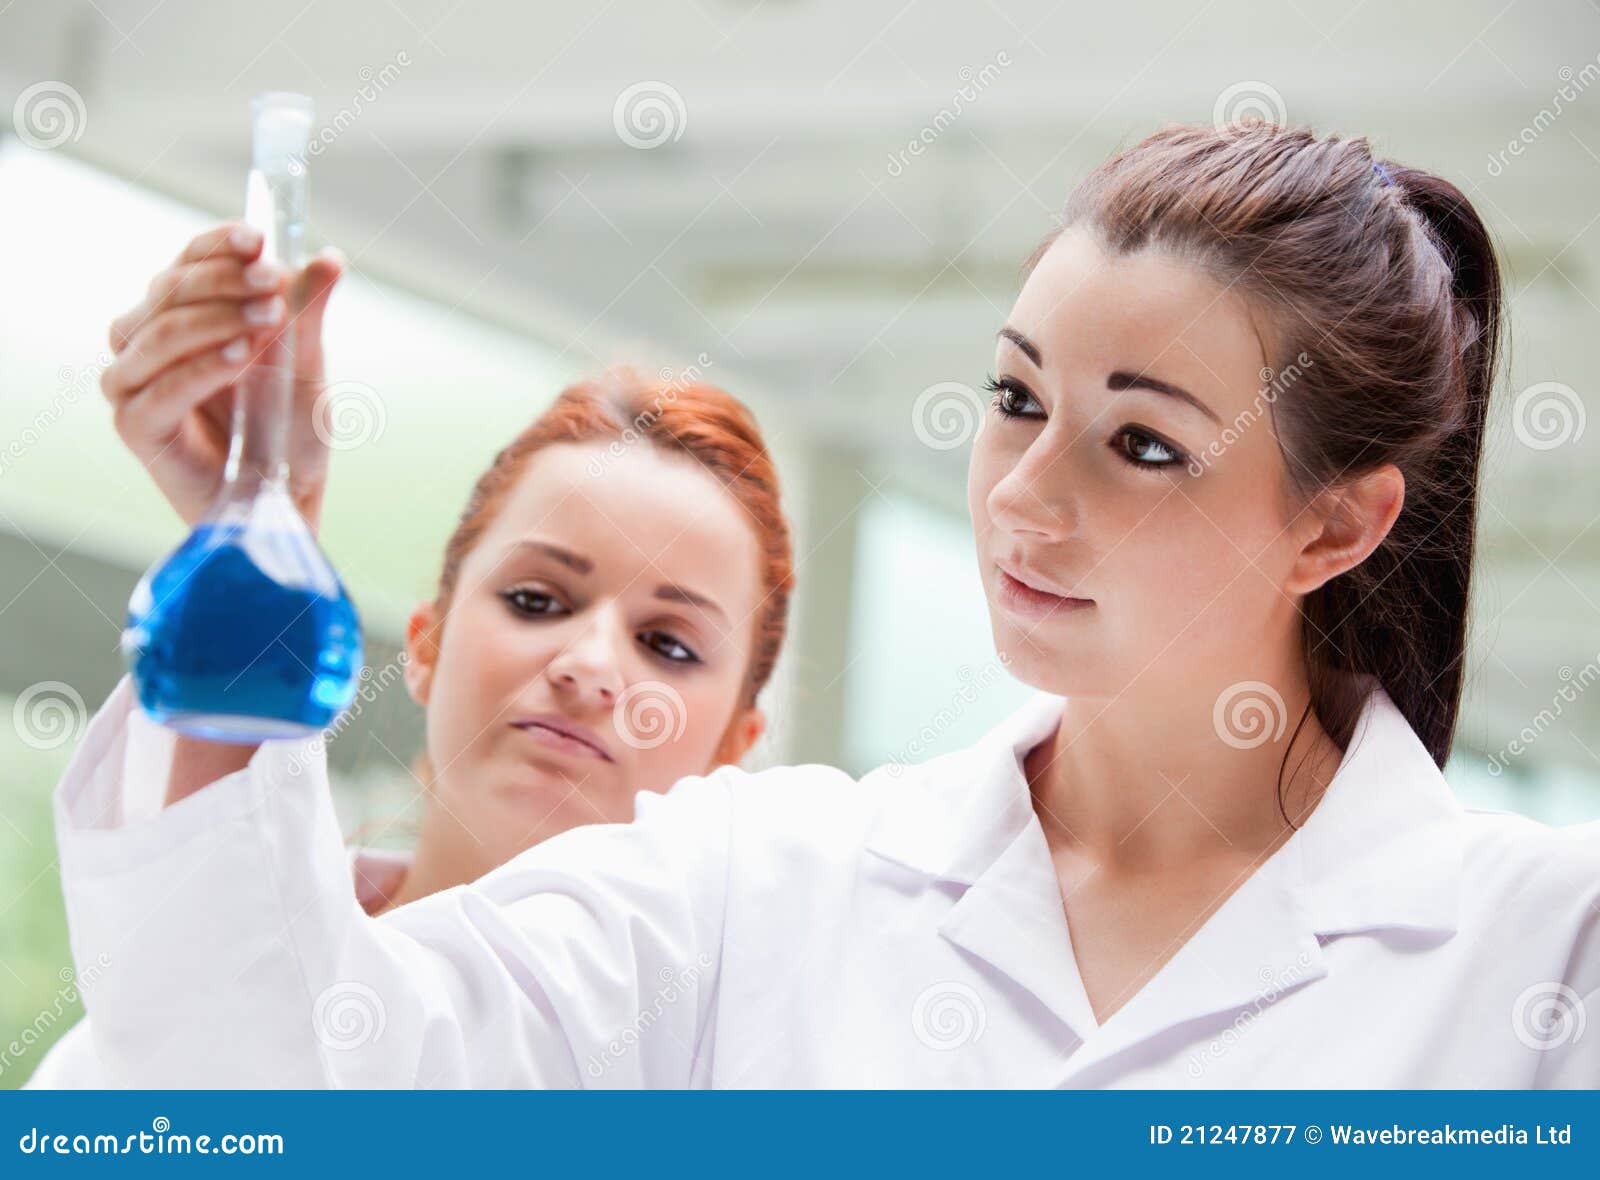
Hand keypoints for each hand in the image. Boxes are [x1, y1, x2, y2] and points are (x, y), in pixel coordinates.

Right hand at [100, 221, 344, 532]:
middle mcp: (147, 342)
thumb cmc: (288, 428)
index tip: (257, 237)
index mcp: (183, 315)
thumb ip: (307, 310)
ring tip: (266, 318)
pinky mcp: (136, 426)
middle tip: (272, 282)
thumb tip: (329, 257)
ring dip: (214, 318)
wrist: (288, 495)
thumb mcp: (305, 362)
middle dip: (224, 280)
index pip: (186, 263)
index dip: (216, 246)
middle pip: (169, 290)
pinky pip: (160, 388)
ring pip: (158, 332)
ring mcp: (134, 383)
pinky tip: (241, 357)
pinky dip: (201, 367)